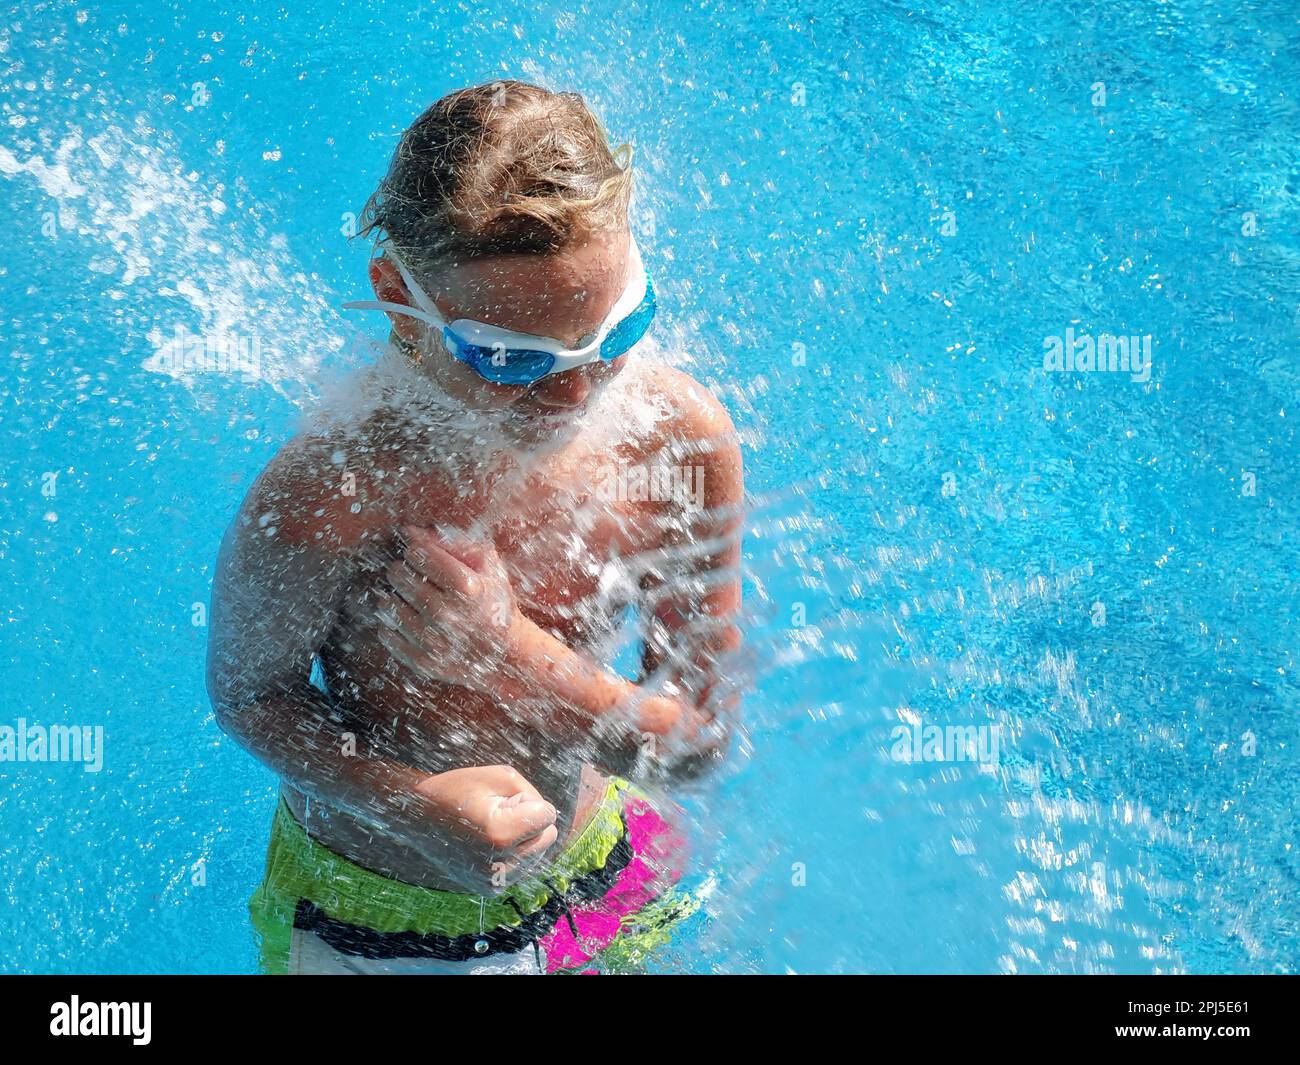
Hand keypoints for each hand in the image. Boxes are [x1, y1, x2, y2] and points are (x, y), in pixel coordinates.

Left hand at [377, 525, 522, 693]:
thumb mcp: (488, 564)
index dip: (418, 551)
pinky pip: (386, 633)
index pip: (417, 553)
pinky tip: (411, 620)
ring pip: (388, 604)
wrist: (507, 654)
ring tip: (414, 599)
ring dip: (397, 597)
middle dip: (404, 571)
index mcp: (465, 585)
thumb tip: (410, 531)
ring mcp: (433, 641)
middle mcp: (446, 613)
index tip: (425, 558)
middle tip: (418, 577)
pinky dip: (392, 624)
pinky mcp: (422, 662)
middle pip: (398, 575)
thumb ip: (453, 542)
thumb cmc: (494, 600)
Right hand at [414, 765, 557, 892]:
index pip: (548, 815)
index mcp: (501, 836)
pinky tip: (486, 844)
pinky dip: (512, 853)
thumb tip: (548, 822)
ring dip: (521, 837)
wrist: (415, 816)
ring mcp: (494, 882)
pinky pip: (523, 866)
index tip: (497, 801)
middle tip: (493, 813)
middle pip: (548, 836)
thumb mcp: (501, 776)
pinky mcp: (490, 890)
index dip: (527, 800)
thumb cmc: (458, 789)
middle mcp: (499, 867)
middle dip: (527, 820)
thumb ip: (534, 794)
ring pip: (538, 853)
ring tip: (487, 829)